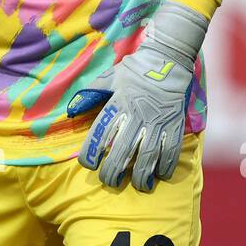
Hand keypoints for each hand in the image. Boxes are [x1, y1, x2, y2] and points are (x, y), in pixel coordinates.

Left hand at [67, 1, 208, 191]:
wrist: (167, 60)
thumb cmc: (135, 70)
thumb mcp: (108, 78)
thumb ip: (89, 94)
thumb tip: (71, 110)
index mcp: (117, 105)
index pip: (99, 134)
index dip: (91, 154)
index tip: (89, 164)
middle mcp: (136, 116)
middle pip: (121, 152)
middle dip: (113, 172)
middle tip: (109, 182)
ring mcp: (157, 122)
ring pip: (147, 156)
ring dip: (141, 175)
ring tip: (138, 186)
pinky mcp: (175, 125)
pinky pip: (171, 151)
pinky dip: (166, 166)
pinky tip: (160, 175)